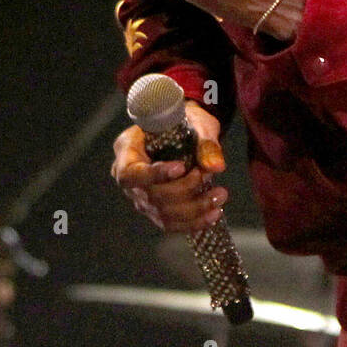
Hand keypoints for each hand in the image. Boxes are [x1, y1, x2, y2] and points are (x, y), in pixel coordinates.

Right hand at [111, 99, 227, 233]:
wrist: (188, 132)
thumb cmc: (186, 122)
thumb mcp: (196, 123)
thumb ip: (205, 143)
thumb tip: (216, 167)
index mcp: (127, 150)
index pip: (131, 173)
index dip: (155, 175)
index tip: (181, 167)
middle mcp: (130, 179)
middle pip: (152, 196)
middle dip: (185, 189)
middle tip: (207, 175)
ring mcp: (141, 198)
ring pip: (164, 214)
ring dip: (195, 208)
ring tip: (220, 195)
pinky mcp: (157, 211)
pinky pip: (172, 224)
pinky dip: (195, 222)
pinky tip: (215, 214)